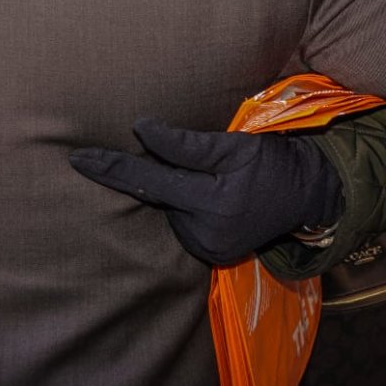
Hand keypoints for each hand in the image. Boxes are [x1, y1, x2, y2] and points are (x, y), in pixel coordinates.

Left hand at [69, 120, 341, 265]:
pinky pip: (180, 223)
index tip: (78, 158)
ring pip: (168, 210)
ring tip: (188, 172)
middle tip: (97, 158)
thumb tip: (141, 131)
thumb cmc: (270, 161)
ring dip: (165, 189)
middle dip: (134, 175)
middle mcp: (207, 233)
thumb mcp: (234, 144)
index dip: (113, 168)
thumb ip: (186, 144)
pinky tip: (194, 192)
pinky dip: (179, 205)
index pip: (152, 180)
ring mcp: (209, 248)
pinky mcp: (212, 254)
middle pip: (157, 196)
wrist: (308, 196)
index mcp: (215, 202)